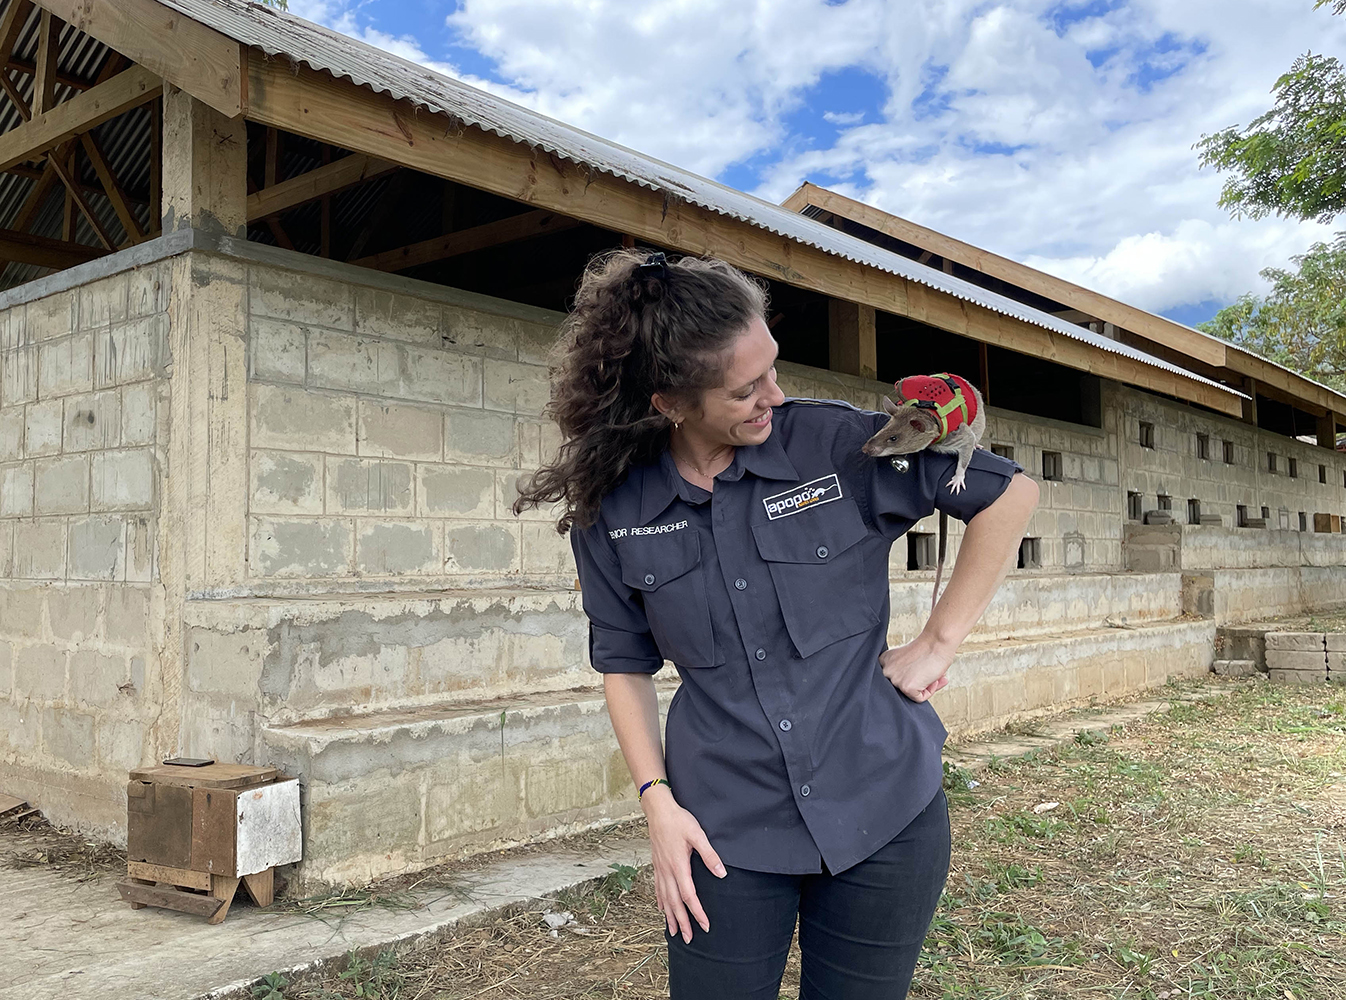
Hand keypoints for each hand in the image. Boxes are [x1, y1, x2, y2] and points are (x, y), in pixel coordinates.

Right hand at [641, 786, 725, 942]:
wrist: (658, 810)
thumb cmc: (679, 821)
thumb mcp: (697, 834)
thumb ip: (710, 855)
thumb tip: (721, 874)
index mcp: (678, 866)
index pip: (689, 895)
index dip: (697, 912)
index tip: (705, 925)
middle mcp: (667, 871)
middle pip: (674, 903)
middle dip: (682, 922)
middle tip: (689, 938)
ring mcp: (660, 869)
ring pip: (665, 899)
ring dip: (670, 917)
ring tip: (674, 932)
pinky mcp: (657, 865)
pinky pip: (658, 889)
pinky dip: (660, 902)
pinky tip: (662, 910)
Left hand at [880, 634, 955, 701]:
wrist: (937, 642)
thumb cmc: (927, 648)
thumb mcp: (907, 659)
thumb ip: (905, 672)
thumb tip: (912, 683)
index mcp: (884, 661)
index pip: (896, 678)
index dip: (912, 676)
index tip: (921, 671)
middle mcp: (886, 670)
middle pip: (903, 687)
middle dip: (919, 682)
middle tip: (930, 674)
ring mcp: (895, 679)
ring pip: (910, 694)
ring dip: (925, 686)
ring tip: (933, 675)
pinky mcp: (905, 687)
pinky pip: (919, 698)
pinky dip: (930, 691)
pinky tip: (933, 679)